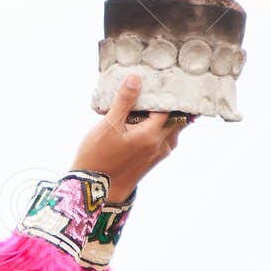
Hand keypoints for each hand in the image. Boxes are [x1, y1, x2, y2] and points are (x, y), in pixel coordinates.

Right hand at [71, 73, 192, 200]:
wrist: (92, 191)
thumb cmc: (97, 158)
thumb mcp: (108, 126)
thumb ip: (124, 101)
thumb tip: (136, 78)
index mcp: (151, 134)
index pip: (169, 107)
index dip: (169, 93)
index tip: (169, 80)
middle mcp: (159, 145)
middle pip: (178, 120)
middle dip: (177, 106)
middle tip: (175, 89)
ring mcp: (157, 155)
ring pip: (174, 132)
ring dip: (172, 118)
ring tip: (166, 104)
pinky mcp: (151, 162)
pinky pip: (166, 141)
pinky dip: (165, 129)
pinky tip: (153, 123)